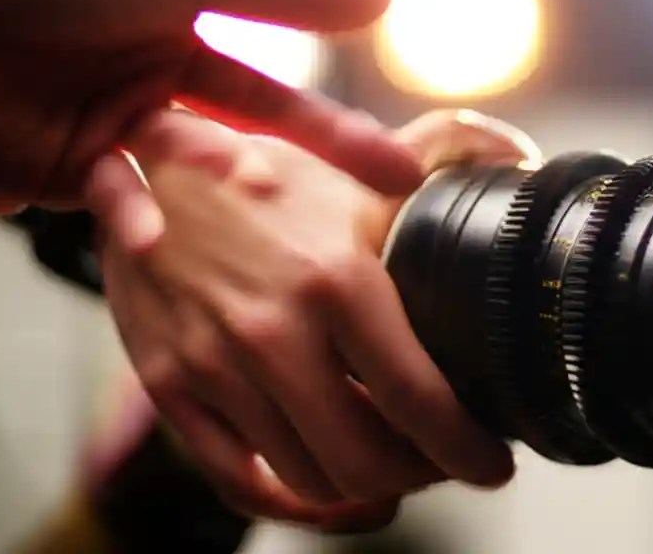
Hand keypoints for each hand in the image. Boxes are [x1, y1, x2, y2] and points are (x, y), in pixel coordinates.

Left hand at [0, 0, 420, 214]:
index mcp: (180, 21)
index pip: (280, 80)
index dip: (340, 124)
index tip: (401, 163)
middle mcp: (154, 76)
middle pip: (252, 132)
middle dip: (314, 166)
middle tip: (383, 203)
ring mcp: (111, 127)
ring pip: (189, 172)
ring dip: (212, 177)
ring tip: (237, 182)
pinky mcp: (64, 173)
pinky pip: (118, 204)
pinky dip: (135, 216)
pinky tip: (145, 228)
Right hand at [85, 109, 538, 518]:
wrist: (141, 165)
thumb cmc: (261, 171)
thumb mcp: (354, 164)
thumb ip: (440, 152)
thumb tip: (512, 153)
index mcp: (334, 278)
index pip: (419, 400)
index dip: (467, 450)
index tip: (493, 463)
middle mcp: (271, 330)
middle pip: (368, 460)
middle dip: (423, 474)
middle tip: (444, 461)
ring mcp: (213, 366)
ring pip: (310, 478)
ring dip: (364, 487)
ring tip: (392, 464)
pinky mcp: (170, 388)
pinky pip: (239, 481)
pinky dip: (294, 501)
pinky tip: (328, 486)